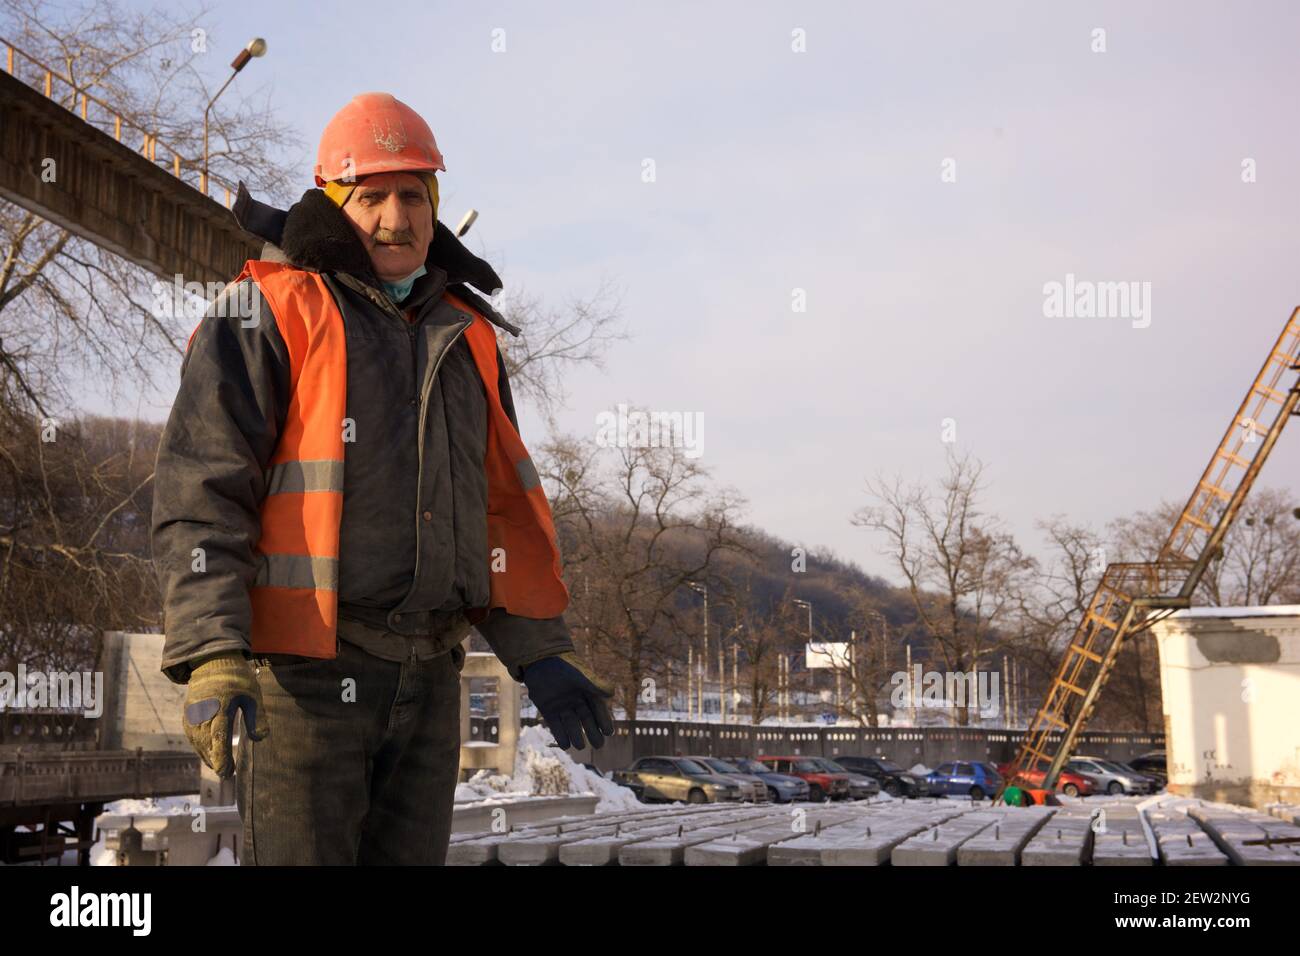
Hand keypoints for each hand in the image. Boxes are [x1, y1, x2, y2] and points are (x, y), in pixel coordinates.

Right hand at [182, 652, 269, 777]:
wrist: (214, 660)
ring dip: (207, 756)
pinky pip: (191, 735)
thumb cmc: (238, 678)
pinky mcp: (188, 713)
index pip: (219, 737)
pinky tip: (208, 754)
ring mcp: (193, 713)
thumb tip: (260, 739)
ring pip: (197, 742)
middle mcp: (203, 712)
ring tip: (221, 768)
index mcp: (221, 706)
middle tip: (228, 774)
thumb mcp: (253, 695)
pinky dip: (199, 747)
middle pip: (207, 743)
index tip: (225, 772)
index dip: (221, 757)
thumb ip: (257, 718)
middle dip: (216, 761)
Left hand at [522, 652, 614, 749]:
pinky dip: (560, 735)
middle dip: (593, 733)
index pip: (599, 710)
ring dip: (576, 736)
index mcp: (587, 692)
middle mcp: (576, 702)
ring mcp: (562, 707)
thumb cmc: (564, 665)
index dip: (604, 721)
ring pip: (571, 725)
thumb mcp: (581, 675)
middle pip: (587, 720)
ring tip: (580, 746)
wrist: (541, 661)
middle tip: (599, 745)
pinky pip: (556, 726)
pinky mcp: (548, 711)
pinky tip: (566, 745)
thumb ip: (595, 684)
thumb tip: (612, 693)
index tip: (609, 732)